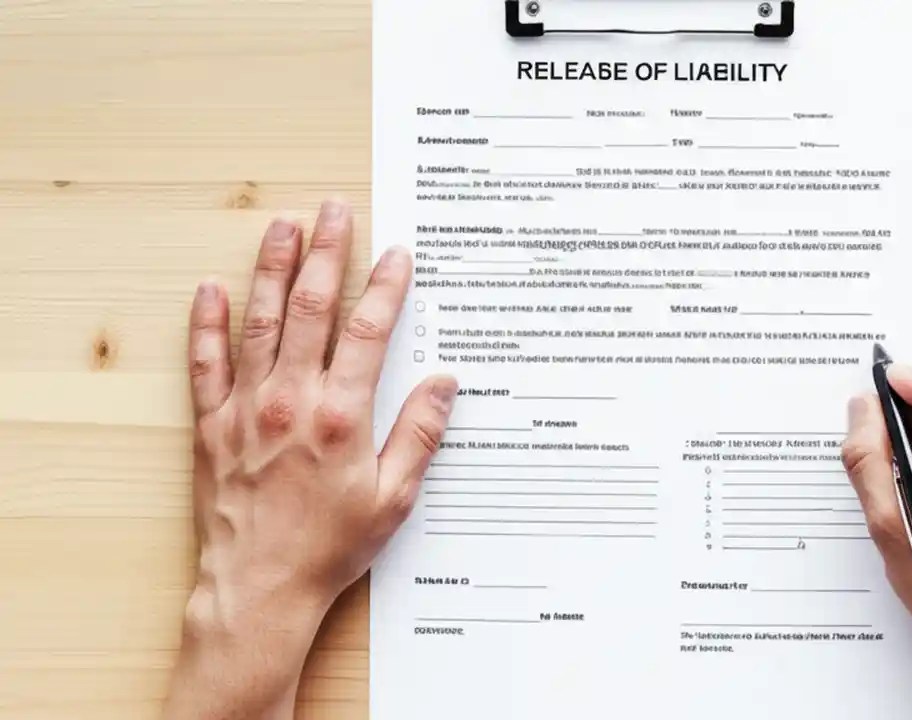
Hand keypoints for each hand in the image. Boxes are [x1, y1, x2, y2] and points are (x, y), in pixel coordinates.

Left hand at [164, 200, 455, 719]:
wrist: (257, 588)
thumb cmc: (329, 548)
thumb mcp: (393, 497)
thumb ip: (419, 434)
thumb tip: (445, 383)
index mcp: (341, 415)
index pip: (369, 332)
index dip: (386, 287)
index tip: (396, 254)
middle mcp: (291, 400)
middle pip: (311, 308)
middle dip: (326, 253)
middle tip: (334, 211)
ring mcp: (246, 408)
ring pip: (259, 321)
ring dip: (272, 268)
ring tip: (282, 226)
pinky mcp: (211, 425)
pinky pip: (206, 362)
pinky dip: (207, 324)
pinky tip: (212, 289)